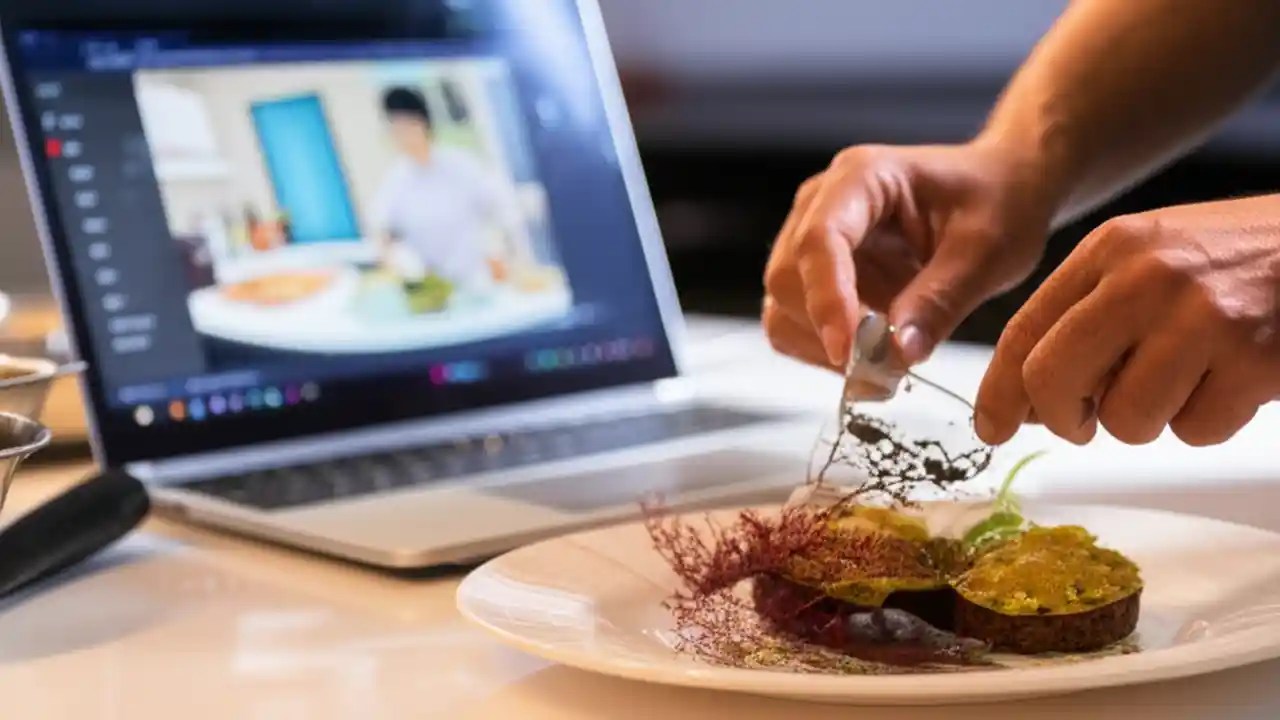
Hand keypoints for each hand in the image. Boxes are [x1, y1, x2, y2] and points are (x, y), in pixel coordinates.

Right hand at [762, 142, 1055, 370]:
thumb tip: (897, 354)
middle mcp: (821, 202)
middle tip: (885, 367)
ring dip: (823, 344)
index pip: (820, 240)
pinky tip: (871, 348)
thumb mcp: (987, 252)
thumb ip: (940, 300)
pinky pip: (793, 320)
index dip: (827, 300)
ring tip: (886, 357)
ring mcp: (810, 236)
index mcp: (863, 177)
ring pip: (781, 304)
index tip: (849, 353)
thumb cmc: (998, 203)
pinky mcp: (813, 270)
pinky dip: (823, 348)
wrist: (1001, 189)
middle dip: (827, 330)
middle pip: (787, 276)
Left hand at [975, 195, 1279, 446]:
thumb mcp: (1150, 259)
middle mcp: (1145, 278)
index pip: (1025, 331)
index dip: (998, 392)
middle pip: (1054, 380)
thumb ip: (1086, 315)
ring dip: (1149, 420)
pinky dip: (1210, 421)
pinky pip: (1196, 431)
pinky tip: (1232, 380)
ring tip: (1186, 380)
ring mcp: (1201, 318)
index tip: (991, 428)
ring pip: (1126, 419)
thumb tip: (1028, 400)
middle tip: (1085, 423)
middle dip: (1062, 418)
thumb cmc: (1237, 260)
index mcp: (1110, 249)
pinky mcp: (1252, 360)